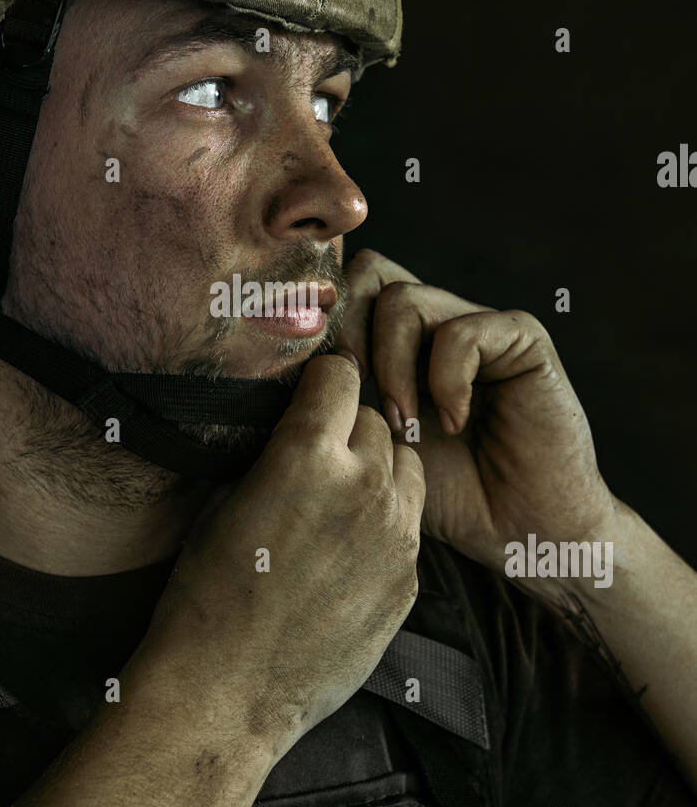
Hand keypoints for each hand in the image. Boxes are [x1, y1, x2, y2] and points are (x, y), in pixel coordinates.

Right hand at [139, 354, 424, 761]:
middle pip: (376, 421)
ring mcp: (395, 536)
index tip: (310, 396)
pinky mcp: (409, 579)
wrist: (226, 693)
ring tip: (339, 502)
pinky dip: (387, 523)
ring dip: (379, 470)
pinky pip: (410, 524)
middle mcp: (363, 487)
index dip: (321, 382)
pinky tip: (347, 552)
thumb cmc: (206, 597)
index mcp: (307, 457)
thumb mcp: (224, 502)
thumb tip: (292, 426)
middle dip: (349, 430)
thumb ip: (273, 454)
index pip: (340, 375)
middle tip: (317, 459)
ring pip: (406, 467)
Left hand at [333, 248, 618, 595]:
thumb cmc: (450, 500)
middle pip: (368, 275)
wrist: (524, 531)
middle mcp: (436, 324)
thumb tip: (282, 368)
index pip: (346, 290)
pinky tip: (454, 423)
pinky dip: (446, 379)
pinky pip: (461, 331)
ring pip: (403, 300)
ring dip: (392, 366)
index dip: (323, 325)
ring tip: (406, 426)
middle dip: (348, 332)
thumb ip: (340, 402)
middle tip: (355, 396)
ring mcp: (479, 326)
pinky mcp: (522, 338)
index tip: (315, 386)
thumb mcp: (374, 449)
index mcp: (398, 343)